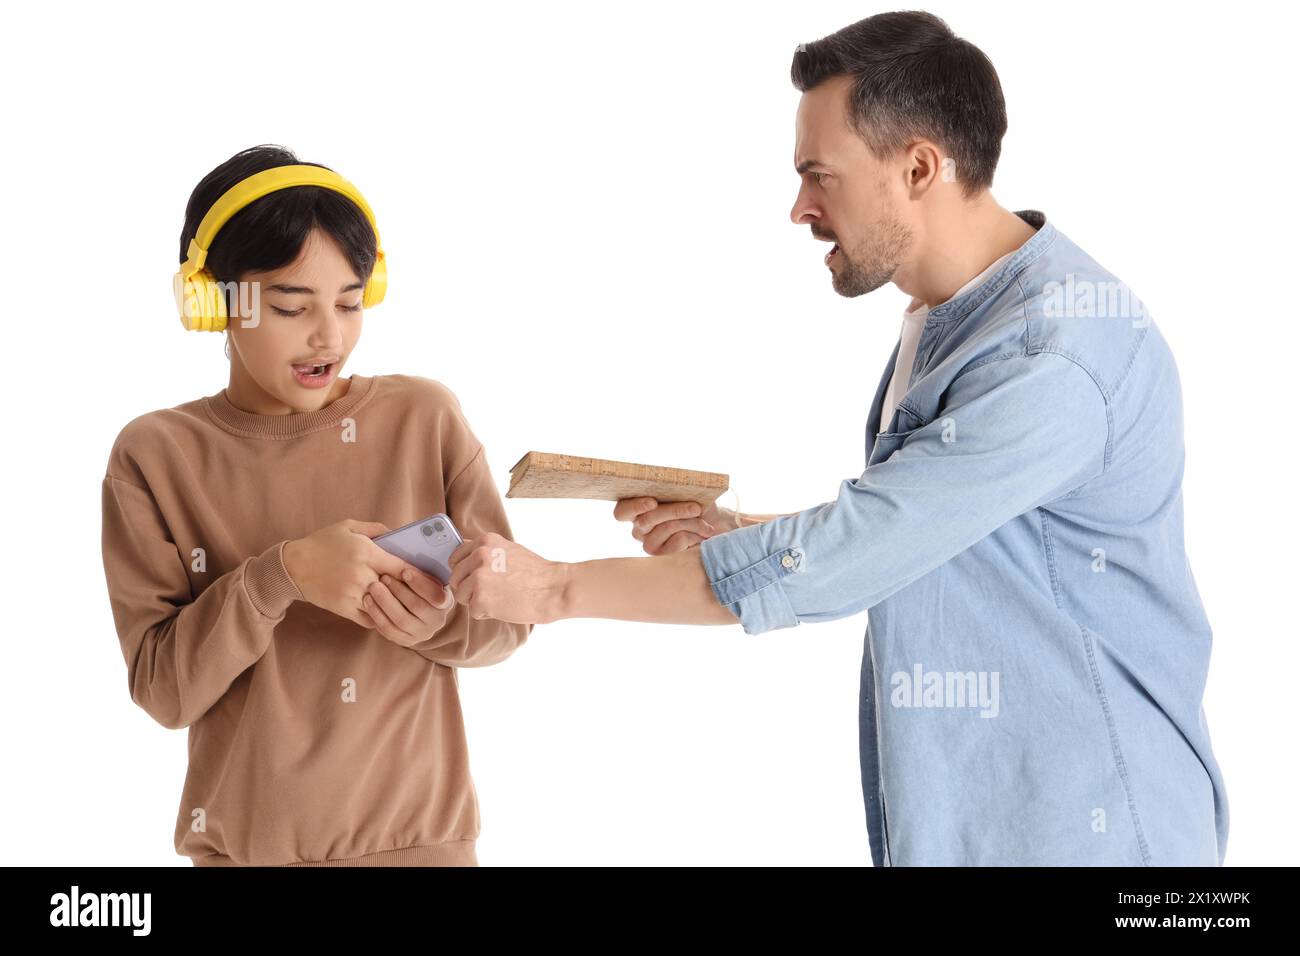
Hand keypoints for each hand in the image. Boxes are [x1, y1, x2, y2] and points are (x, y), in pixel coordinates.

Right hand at [283, 519, 451, 636]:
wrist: (292, 566)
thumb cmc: (322, 543)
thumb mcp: (349, 526)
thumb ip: (376, 529)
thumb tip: (397, 533)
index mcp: (366, 553)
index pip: (401, 567)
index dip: (418, 575)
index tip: (431, 580)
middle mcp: (361, 575)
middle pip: (396, 588)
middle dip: (411, 592)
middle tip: (428, 597)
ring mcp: (352, 593)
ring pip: (385, 604)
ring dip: (396, 605)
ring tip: (410, 606)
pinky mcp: (343, 608)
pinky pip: (369, 617)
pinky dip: (381, 617)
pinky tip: (390, 615)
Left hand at [358, 563, 456, 647]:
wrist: (415, 607)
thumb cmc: (417, 583)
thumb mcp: (426, 575)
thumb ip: (423, 566)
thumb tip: (414, 549)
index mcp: (446, 601)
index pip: (437, 596)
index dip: (420, 583)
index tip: (404, 570)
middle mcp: (437, 620)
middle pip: (417, 607)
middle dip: (398, 591)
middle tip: (383, 577)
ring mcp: (422, 633)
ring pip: (401, 620)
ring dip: (385, 602)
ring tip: (372, 587)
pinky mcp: (406, 640)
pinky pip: (389, 630)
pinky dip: (377, 615)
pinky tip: (367, 601)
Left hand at [447, 531, 567, 624]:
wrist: (553, 588)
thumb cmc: (536, 572)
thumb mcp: (508, 550)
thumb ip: (485, 552)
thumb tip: (465, 558)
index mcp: (485, 541)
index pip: (456, 557)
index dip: (463, 570)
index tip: (472, 577)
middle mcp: (479, 555)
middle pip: (455, 577)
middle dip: (468, 587)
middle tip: (490, 591)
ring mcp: (478, 577)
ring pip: (460, 594)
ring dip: (476, 600)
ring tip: (499, 597)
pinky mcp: (480, 598)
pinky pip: (473, 610)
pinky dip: (486, 613)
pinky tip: (503, 606)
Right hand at [613, 497, 733, 554]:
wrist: (715, 524)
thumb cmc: (696, 503)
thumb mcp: (686, 492)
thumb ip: (674, 489)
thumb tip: (676, 487)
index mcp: (635, 508)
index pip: (622, 511)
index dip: (634, 506)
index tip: (652, 502)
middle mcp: (638, 527)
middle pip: (648, 519)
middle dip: (674, 511)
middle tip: (695, 508)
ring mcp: (649, 543)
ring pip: (666, 528)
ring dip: (690, 522)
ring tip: (704, 522)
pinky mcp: (664, 556)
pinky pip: (678, 540)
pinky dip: (694, 533)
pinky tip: (701, 534)